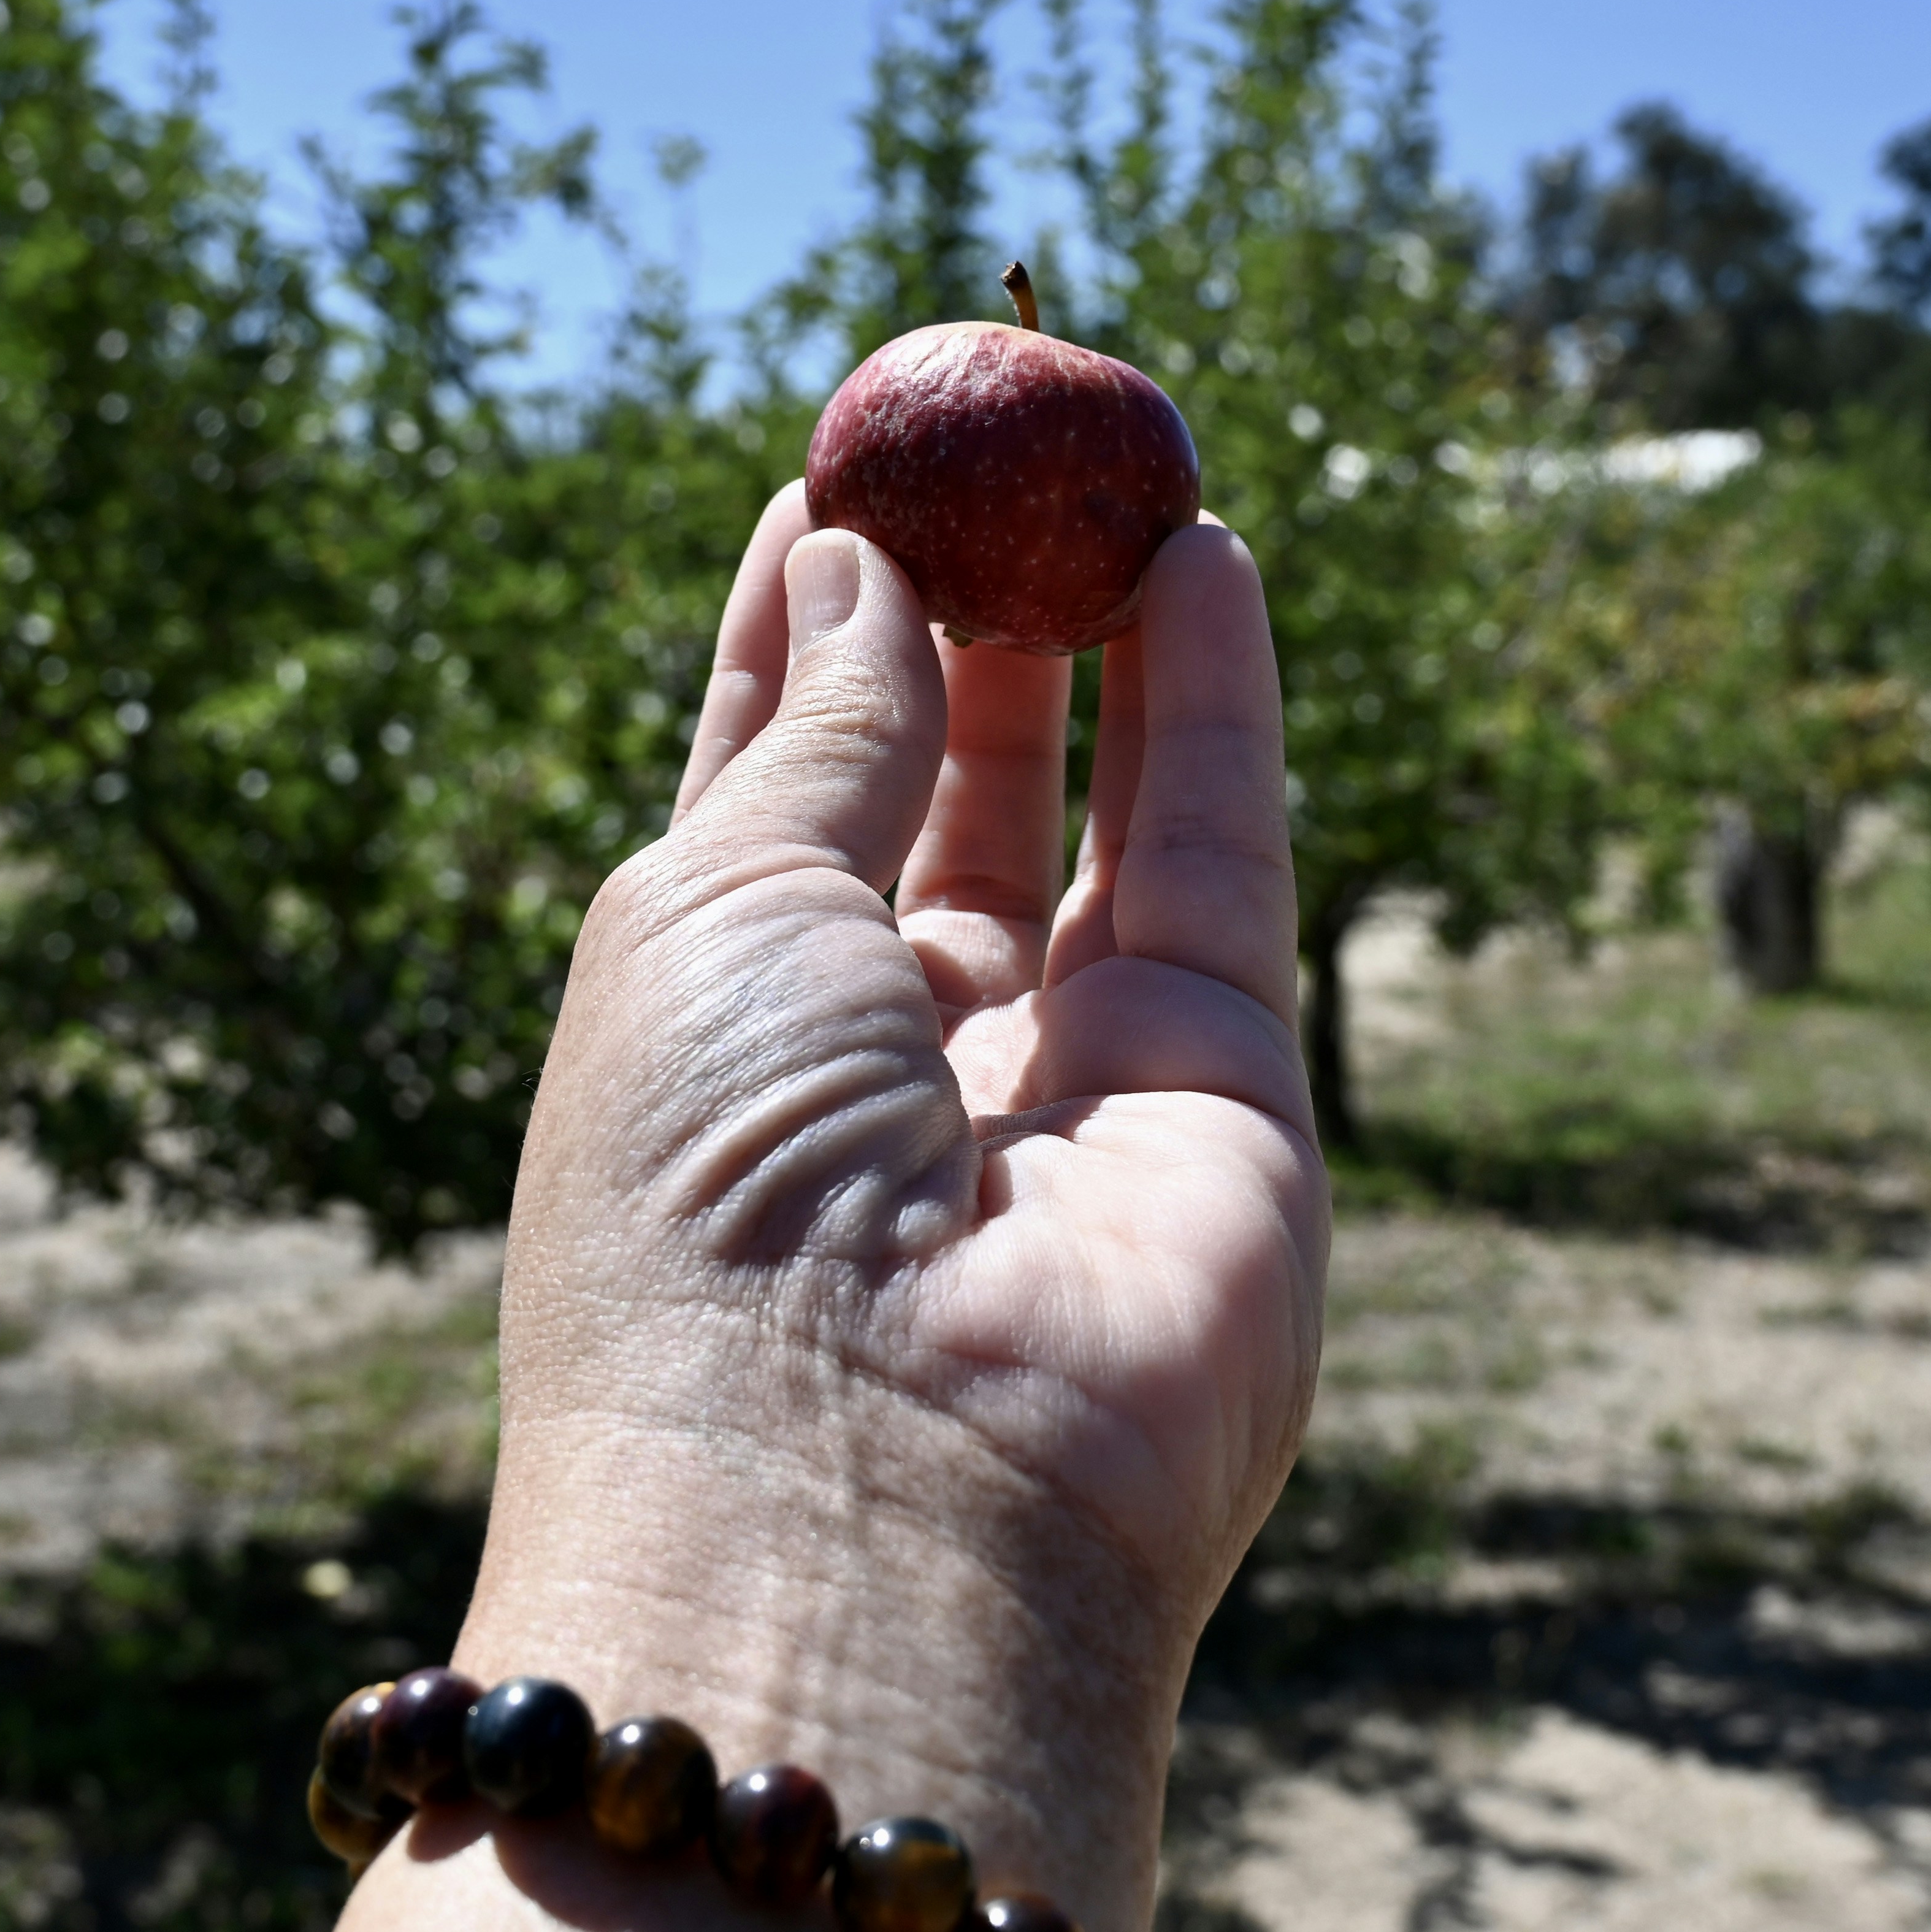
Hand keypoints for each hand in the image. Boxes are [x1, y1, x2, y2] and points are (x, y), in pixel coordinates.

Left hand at [459, 484, 1326, 1930]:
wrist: (865, 1491)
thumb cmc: (708, 1199)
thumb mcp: (711, 910)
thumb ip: (816, 730)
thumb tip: (854, 564)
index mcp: (715, 1028)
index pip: (766, 788)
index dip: (803, 628)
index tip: (838, 475)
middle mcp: (887, 1059)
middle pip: (940, 794)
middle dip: (966, 617)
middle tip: (991, 440)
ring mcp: (1063, 1087)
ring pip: (1094, 818)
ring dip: (1097, 639)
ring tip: (1107, 467)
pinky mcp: (1223, 1100)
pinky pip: (1222, 866)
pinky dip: (1218, 710)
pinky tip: (1202, 558)